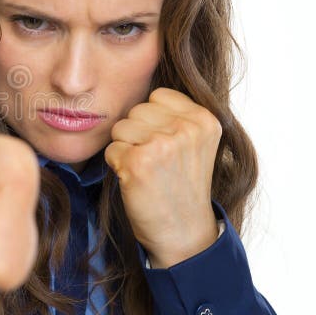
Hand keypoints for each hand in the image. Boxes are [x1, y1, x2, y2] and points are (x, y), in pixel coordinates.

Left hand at [103, 87, 221, 268]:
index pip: (157, 96)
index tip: (165, 148)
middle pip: (135, 110)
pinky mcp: (138, 161)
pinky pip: (110, 149)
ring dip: (125, 150)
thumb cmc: (182, 187)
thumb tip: (138, 80)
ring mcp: (162, 144)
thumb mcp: (194, 144)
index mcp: (204, 119)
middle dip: (137, 135)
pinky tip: (137, 182)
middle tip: (156, 164)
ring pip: (120, 128)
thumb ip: (177, 116)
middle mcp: (186, 128)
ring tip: (147, 172)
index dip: (152, 121)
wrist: (184, 234)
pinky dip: (117, 166)